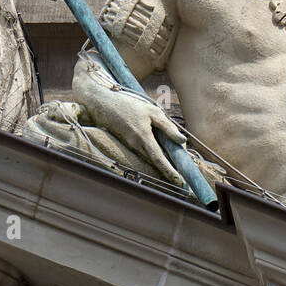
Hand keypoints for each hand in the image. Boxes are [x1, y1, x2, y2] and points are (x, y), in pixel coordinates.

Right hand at [76, 66, 186, 185]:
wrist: (103, 104)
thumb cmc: (129, 105)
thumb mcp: (152, 111)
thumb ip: (168, 127)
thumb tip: (182, 141)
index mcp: (143, 137)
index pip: (158, 159)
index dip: (169, 171)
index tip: (178, 181)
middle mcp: (136, 145)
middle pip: (155, 161)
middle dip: (168, 169)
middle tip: (182, 177)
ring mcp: (130, 145)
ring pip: (150, 157)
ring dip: (162, 163)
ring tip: (176, 167)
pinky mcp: (128, 142)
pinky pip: (144, 152)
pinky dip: (155, 155)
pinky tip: (164, 153)